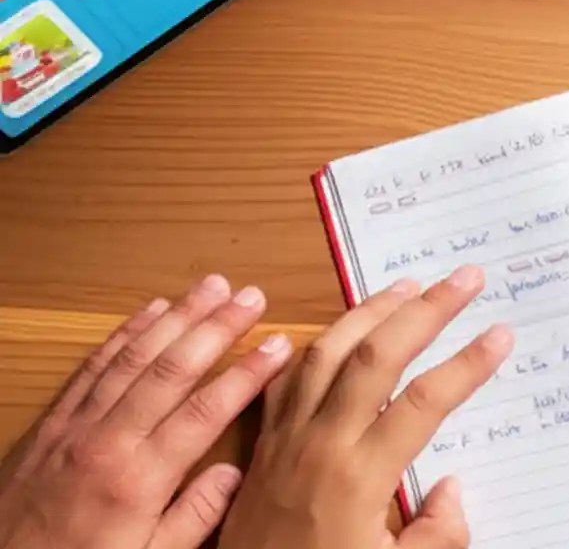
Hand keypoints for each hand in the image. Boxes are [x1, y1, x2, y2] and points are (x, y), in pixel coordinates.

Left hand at [0, 276, 291, 548]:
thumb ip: (194, 518)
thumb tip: (236, 474)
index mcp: (140, 479)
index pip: (207, 411)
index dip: (248, 373)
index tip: (280, 345)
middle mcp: (109, 440)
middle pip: (172, 370)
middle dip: (216, 328)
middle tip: (251, 296)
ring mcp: (77, 425)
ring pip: (134, 356)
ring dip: (177, 316)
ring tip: (212, 285)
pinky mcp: (53, 421)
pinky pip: (94, 365)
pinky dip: (125, 332)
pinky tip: (152, 309)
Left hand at [219, 265, 512, 548]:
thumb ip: (437, 537)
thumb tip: (450, 489)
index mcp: (358, 478)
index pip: (424, 402)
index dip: (468, 364)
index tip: (501, 334)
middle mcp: (321, 444)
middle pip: (377, 356)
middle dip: (426, 310)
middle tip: (465, 278)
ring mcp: (286, 438)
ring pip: (326, 352)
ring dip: (370, 311)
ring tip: (408, 285)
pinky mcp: (262, 444)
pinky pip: (286, 377)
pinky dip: (314, 344)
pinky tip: (338, 331)